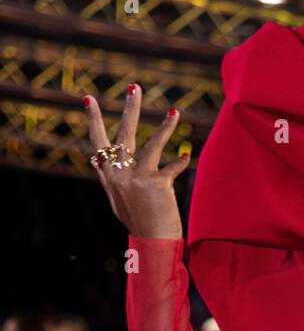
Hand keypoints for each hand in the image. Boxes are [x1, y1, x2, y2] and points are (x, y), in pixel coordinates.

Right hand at [84, 84, 190, 238]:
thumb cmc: (138, 223)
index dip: (94, 120)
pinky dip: (180, 162)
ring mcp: (137, 179)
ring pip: (151, 145)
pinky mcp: (155, 185)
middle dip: (130, 109)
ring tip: (174, 112)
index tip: (89, 99)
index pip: (99, 143)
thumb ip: (111, 179)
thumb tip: (97, 161)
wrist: (152, 244)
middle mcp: (120, 175)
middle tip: (135, 86)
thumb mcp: (118, 200)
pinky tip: (188, 155)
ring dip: (164, 127)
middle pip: (124, 135)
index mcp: (109, 177)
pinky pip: (171, 167)